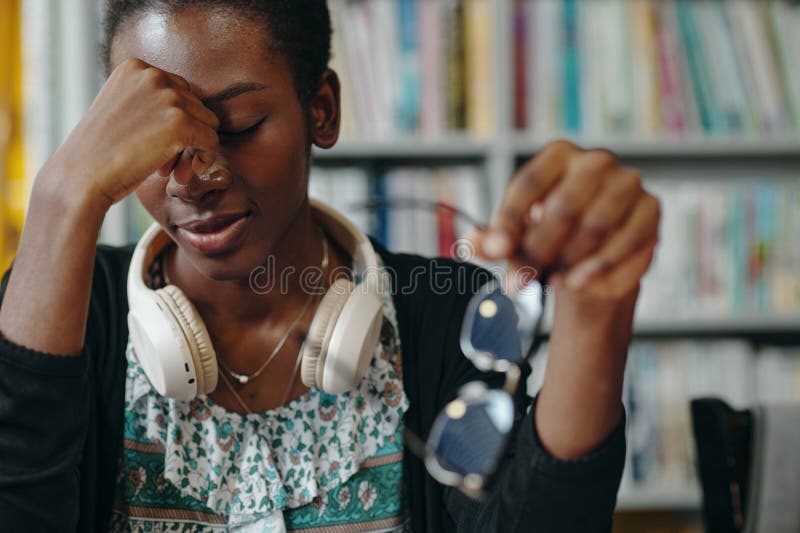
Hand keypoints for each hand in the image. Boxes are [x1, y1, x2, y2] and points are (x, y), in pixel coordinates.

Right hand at [40, 58, 219, 209]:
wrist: (81, 175)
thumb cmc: (99, 150)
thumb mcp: (121, 108)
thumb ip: (150, 101)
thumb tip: (193, 111)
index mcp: (136, 67)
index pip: (178, 90)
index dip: (175, 121)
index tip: (159, 144)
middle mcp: (153, 75)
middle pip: (195, 105)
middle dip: (186, 135)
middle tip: (168, 163)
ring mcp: (168, 97)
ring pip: (207, 123)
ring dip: (194, 149)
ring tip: (174, 170)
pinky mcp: (180, 122)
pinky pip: (211, 140)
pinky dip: (206, 158)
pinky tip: (189, 172)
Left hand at [475, 140, 659, 299]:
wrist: (594, 253)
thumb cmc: (549, 236)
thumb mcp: (516, 237)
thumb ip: (492, 241)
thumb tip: (473, 246)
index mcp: (558, 155)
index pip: (528, 185)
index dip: (509, 221)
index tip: (494, 252)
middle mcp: (595, 161)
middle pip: (562, 208)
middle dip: (537, 251)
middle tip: (517, 283)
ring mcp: (628, 182)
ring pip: (594, 227)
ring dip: (568, 262)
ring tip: (549, 283)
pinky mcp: (650, 209)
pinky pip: (626, 241)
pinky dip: (600, 267)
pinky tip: (578, 284)